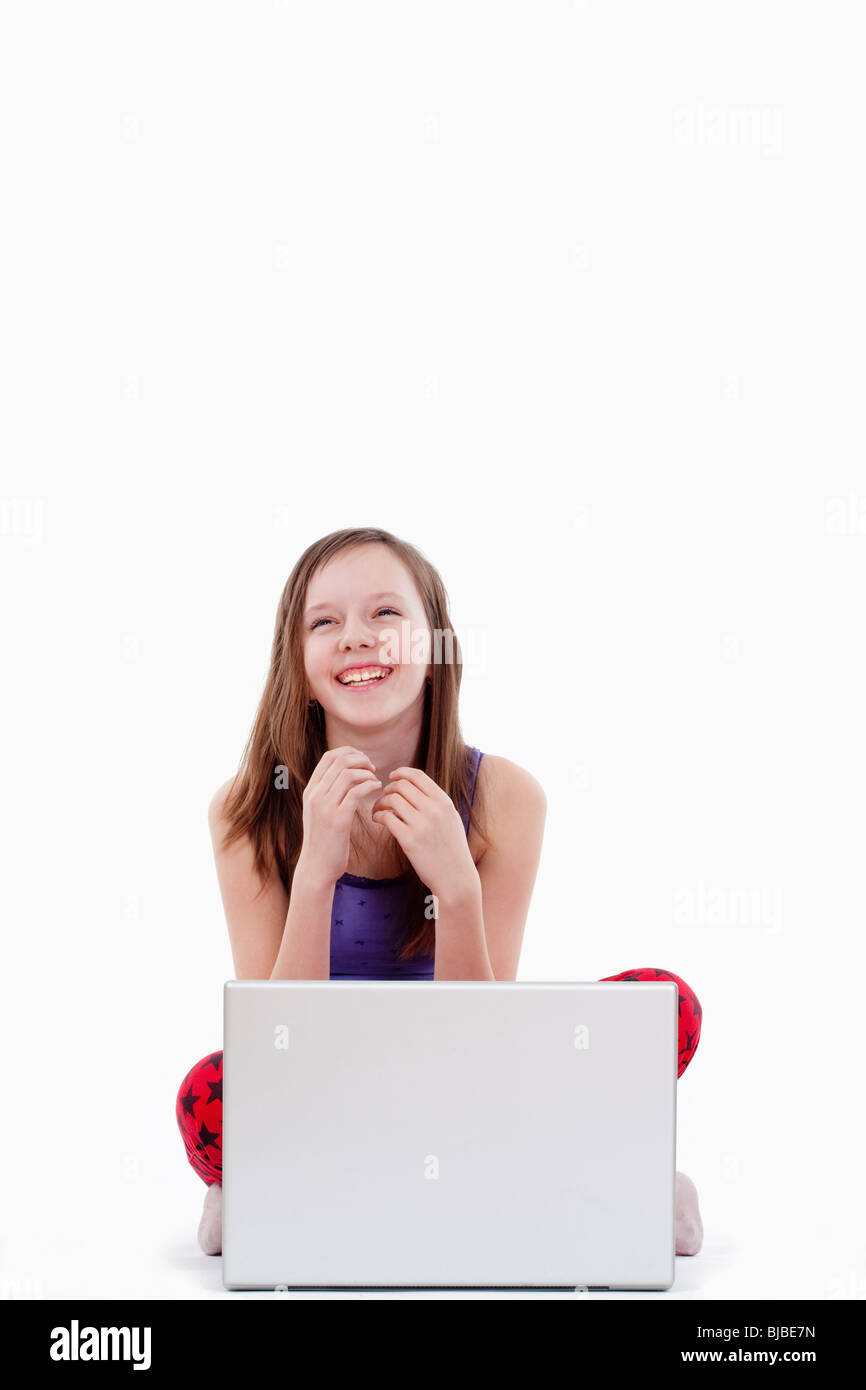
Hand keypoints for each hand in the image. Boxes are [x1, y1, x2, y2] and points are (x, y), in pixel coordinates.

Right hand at [298, 746, 381, 886]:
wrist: (316, 867)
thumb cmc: (323, 839)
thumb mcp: (319, 812)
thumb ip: (328, 793)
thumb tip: (345, 775)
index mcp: (311, 790)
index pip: (329, 757)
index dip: (350, 753)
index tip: (363, 761)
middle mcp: (315, 795)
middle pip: (340, 761)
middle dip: (361, 760)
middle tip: (372, 769)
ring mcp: (324, 807)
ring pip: (348, 774)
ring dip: (367, 774)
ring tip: (376, 781)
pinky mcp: (337, 819)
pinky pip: (356, 792)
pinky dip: (370, 786)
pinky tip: (377, 790)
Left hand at [370, 766, 478, 902]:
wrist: (455, 877)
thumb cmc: (451, 849)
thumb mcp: (450, 819)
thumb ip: (436, 802)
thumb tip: (415, 786)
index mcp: (444, 802)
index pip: (417, 776)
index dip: (401, 772)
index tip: (392, 777)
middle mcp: (434, 810)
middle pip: (401, 786)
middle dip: (388, 789)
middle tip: (383, 798)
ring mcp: (422, 825)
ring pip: (391, 800)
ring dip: (380, 802)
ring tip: (378, 810)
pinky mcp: (409, 840)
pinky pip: (387, 818)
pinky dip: (379, 816)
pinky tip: (378, 820)